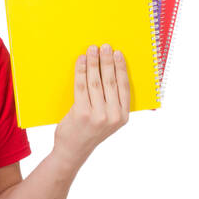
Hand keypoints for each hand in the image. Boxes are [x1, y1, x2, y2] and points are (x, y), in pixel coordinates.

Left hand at [53, 43, 129, 164]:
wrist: (73, 151)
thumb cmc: (89, 132)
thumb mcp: (108, 121)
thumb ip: (113, 104)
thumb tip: (112, 75)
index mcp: (123, 116)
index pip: (125, 87)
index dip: (122, 68)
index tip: (119, 54)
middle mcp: (113, 115)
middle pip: (111, 82)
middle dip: (107, 61)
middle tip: (104, 47)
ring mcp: (98, 115)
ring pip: (96, 82)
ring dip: (94, 63)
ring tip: (91, 50)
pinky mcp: (82, 113)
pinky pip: (81, 87)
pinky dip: (81, 72)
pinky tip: (80, 62)